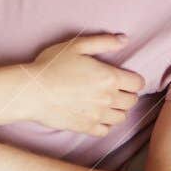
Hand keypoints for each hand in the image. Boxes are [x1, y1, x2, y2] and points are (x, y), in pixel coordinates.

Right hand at [18, 34, 142, 135]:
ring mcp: (97, 115)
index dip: (134, 79)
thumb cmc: (52, 66)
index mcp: (109, 77)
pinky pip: (106, 130)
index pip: (138, 83)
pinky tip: (97, 115)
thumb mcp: (77, 46)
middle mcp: (107, 98)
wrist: (32, 91)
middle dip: (128, 94)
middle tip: (116, 89)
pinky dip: (105, 124)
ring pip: (121, 117)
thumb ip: (103, 41)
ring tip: (108, 102)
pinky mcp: (86, 127)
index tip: (126, 78)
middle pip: (132, 101)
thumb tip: (124, 39)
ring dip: (118, 109)